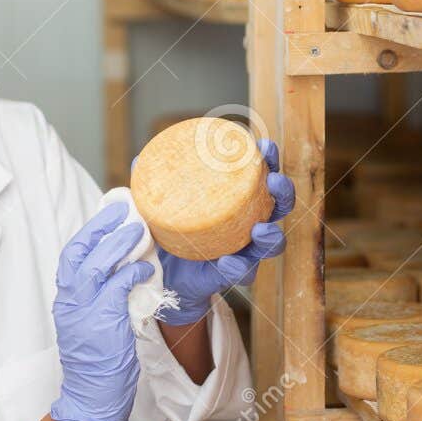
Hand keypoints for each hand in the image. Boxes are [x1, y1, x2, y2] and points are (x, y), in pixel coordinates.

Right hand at [50, 202, 153, 420]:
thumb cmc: (96, 362)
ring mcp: (84, 311)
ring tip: (139, 231)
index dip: (89, 231)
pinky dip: (132, 273)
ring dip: (120, 244)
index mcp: (65, 299)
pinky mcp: (103, 321)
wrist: (91, 396)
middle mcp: (69, 301)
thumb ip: (98, 297)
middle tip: (124, 211)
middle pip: (80, 251)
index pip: (71, 255)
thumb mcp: (89, 323)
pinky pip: (118, 287)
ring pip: (98, 264)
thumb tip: (121, 271)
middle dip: (102, 227)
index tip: (106, 214)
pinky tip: (145, 267)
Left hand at [157, 138, 294, 325]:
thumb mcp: (158, 205)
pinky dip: (238, 266)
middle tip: (274, 181)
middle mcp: (246, 223)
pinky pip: (243, 272)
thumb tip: (139, 160)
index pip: (259, 177)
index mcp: (235, 200)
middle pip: (278, 206)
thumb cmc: (166, 231)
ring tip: (260, 228)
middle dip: (282, 191)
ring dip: (271, 234)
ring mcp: (243, 250)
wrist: (160, 273)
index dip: (268, 161)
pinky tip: (227, 260)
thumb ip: (153, 185)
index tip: (264, 145)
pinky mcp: (232, 274)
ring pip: (272, 243)